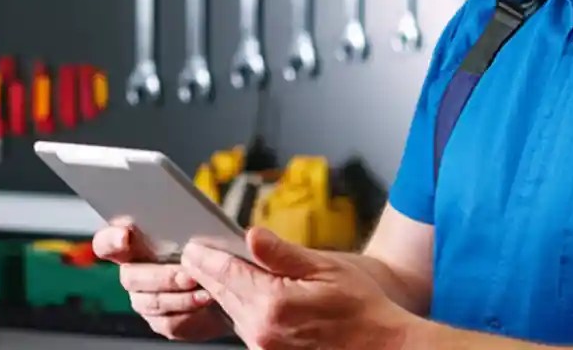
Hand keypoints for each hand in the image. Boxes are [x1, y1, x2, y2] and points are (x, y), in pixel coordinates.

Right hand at [92, 222, 230, 340]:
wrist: (234, 283)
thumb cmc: (215, 250)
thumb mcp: (208, 231)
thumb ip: (197, 227)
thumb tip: (198, 237)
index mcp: (136, 243)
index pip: (107, 242)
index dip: (110, 239)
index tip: (125, 235)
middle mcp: (135, 272)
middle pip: (130, 277)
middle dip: (162, 276)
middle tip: (189, 274)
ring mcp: (145, 298)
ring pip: (150, 302)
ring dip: (179, 297)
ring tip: (206, 291)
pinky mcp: (162, 320)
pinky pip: (167, 322)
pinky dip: (189, 314)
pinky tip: (205, 303)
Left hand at [180, 226, 412, 349]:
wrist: (380, 346)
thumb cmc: (360, 306)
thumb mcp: (324, 268)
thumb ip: (282, 254)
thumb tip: (251, 235)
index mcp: (273, 303)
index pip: (226, 274)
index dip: (206, 257)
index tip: (192, 246)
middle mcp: (262, 331)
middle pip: (223, 294)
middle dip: (208, 272)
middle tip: (194, 254)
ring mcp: (264, 348)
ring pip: (231, 313)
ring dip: (224, 292)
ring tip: (217, 270)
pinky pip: (246, 328)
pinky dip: (241, 310)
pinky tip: (245, 295)